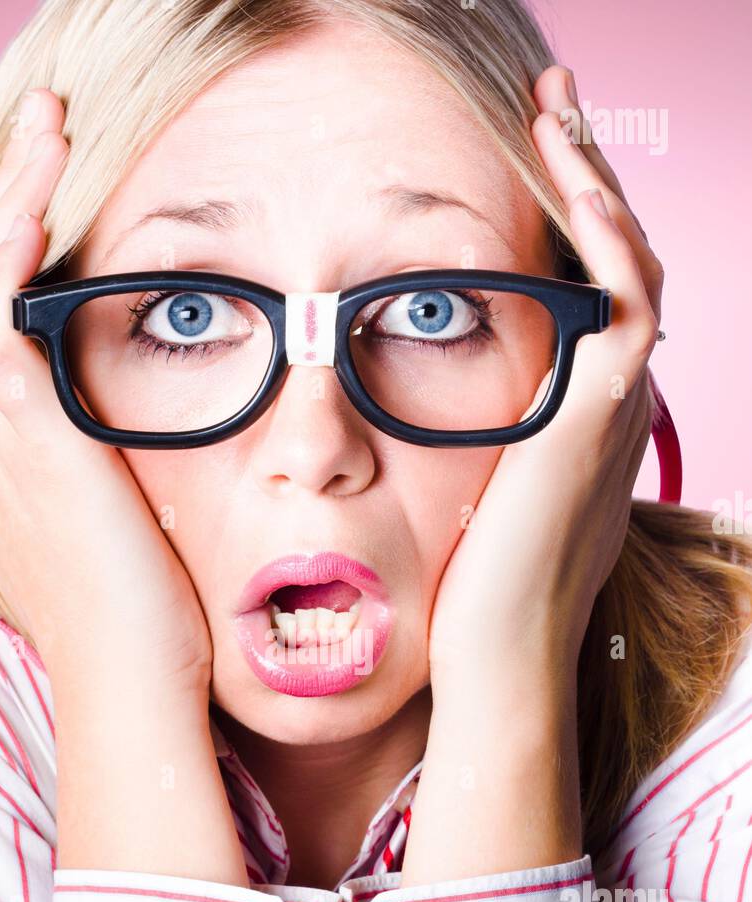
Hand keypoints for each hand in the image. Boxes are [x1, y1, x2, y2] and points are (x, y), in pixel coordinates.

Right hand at [0, 88, 211, 693]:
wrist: (141, 678)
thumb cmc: (158, 621)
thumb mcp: (144, 529)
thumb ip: (145, 476)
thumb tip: (195, 447)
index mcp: (23, 456)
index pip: (9, 325)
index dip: (29, 254)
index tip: (74, 202)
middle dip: (16, 201)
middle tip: (50, 134)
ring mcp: (1, 432)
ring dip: (16, 195)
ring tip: (50, 126)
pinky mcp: (22, 432)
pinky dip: (12, 244)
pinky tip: (47, 193)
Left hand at [427, 64, 661, 698]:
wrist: (495, 664)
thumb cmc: (468, 603)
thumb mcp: (467, 509)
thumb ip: (461, 458)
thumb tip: (393, 427)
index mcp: (577, 426)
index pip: (590, 303)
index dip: (569, 234)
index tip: (526, 174)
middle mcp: (608, 408)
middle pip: (620, 267)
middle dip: (587, 185)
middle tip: (552, 112)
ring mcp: (613, 411)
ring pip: (634, 266)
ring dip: (596, 185)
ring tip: (557, 115)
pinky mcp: (599, 417)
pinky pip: (627, 299)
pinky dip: (608, 234)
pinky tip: (572, 181)